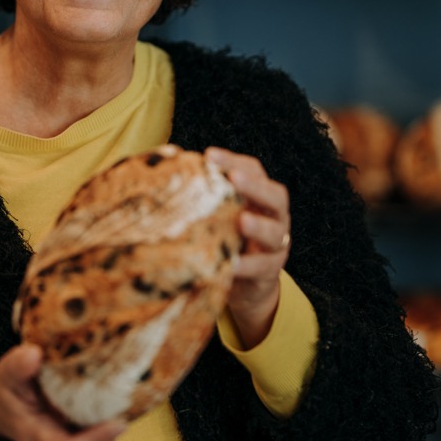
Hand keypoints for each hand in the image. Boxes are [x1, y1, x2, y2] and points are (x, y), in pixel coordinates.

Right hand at [0, 344, 125, 440]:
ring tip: (129, 399)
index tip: (116, 423)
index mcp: (32, 435)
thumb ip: (17, 366)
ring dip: (112, 424)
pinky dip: (109, 417)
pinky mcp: (74, 436)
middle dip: (108, 433)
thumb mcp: (5, 375)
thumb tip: (33, 354)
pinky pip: (96, 433)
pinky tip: (122, 396)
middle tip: (129, 407)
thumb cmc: (4, 389)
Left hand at [205, 146, 291, 347]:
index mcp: (259, 197)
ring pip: (274, 232)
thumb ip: (204, 199)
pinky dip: (247, 265)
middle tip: (234, 178)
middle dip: (254, 186)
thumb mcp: (218, 217)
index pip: (253, 170)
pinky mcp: (270, 271)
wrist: (246, 285)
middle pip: (275, 195)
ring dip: (258, 226)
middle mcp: (274, 216)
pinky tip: (233, 264)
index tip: (209, 154)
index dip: (234, 160)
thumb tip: (163, 176)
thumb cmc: (226, 240)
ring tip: (242, 221)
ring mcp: (276, 244)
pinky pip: (261, 267)